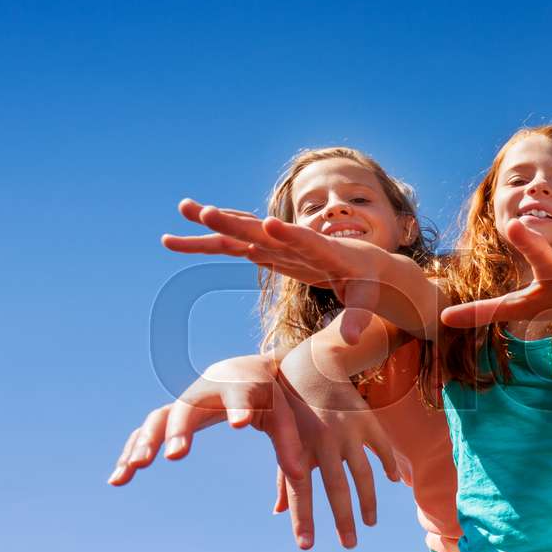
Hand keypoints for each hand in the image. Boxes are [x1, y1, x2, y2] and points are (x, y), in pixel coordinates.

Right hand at [110, 354, 304, 487]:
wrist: (243, 372)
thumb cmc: (267, 396)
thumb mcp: (284, 416)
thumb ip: (289, 443)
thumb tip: (300, 475)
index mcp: (240, 388)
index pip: (240, 396)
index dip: (239, 408)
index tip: (240, 424)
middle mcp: (204, 393)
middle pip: (186, 409)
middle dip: (179, 431)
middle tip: (173, 455)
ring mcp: (182, 405)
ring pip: (157, 421)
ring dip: (144, 444)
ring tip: (132, 471)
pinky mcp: (169, 419)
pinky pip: (145, 435)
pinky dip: (131, 453)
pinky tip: (118, 479)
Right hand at [162, 200, 386, 343]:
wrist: (365, 264)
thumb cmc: (369, 283)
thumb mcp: (368, 300)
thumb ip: (358, 317)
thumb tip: (351, 341)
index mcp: (326, 250)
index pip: (306, 241)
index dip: (288, 234)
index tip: (269, 224)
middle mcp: (297, 241)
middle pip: (263, 231)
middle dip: (234, 223)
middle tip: (204, 211)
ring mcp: (280, 244)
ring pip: (241, 233)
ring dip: (212, 224)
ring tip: (181, 210)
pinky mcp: (269, 250)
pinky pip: (236, 243)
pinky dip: (212, 238)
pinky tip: (183, 234)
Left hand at [274, 359, 401, 549]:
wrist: (313, 366)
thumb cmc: (293, 411)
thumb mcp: (284, 440)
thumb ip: (284, 477)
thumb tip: (278, 512)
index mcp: (298, 448)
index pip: (299, 491)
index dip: (301, 519)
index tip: (306, 546)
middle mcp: (322, 441)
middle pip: (336, 489)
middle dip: (343, 520)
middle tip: (349, 546)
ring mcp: (347, 431)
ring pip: (362, 474)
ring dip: (367, 502)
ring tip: (370, 523)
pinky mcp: (366, 420)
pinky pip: (381, 448)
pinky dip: (389, 465)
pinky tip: (393, 481)